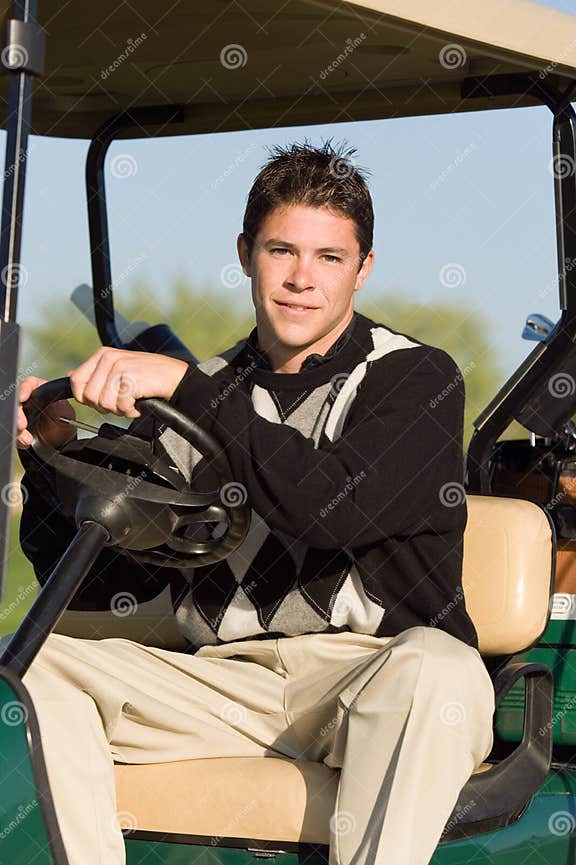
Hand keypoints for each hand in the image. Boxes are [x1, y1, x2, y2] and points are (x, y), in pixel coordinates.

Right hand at [17, 375, 76, 449]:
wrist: (62, 439)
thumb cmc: (63, 419)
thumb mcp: (65, 410)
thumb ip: (64, 398)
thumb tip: (71, 376)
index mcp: (38, 390)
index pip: (28, 384)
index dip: (24, 389)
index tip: (23, 397)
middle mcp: (27, 401)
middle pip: (16, 403)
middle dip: (17, 415)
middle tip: (22, 426)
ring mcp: (21, 414)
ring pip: (13, 417)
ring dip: (17, 429)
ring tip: (27, 439)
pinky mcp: (18, 427)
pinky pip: (14, 432)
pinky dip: (18, 439)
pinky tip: (26, 443)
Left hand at [67, 347, 187, 417]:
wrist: (175, 377)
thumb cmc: (148, 377)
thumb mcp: (118, 369)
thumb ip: (95, 373)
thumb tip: (71, 376)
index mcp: (102, 355)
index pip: (76, 381)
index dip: (86, 398)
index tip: (104, 399)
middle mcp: (108, 358)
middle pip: (88, 396)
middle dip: (105, 406)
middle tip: (122, 401)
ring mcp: (119, 367)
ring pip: (103, 403)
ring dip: (120, 409)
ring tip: (132, 401)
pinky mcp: (129, 378)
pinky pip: (120, 406)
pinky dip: (131, 411)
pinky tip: (139, 402)